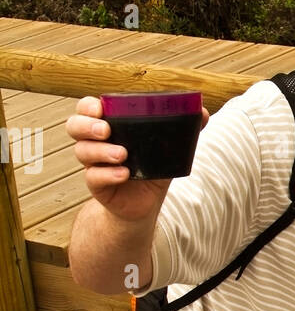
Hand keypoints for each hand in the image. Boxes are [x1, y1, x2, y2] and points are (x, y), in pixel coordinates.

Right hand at [65, 96, 208, 220]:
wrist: (145, 204)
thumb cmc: (153, 168)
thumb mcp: (168, 148)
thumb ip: (183, 129)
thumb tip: (203, 111)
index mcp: (109, 126)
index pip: (87, 109)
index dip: (88, 106)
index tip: (100, 108)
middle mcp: (96, 143)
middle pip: (74, 127)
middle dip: (86, 125)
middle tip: (106, 130)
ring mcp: (94, 165)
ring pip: (82, 152)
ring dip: (101, 151)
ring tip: (123, 154)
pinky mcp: (98, 186)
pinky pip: (93, 178)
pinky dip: (108, 174)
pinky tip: (123, 174)